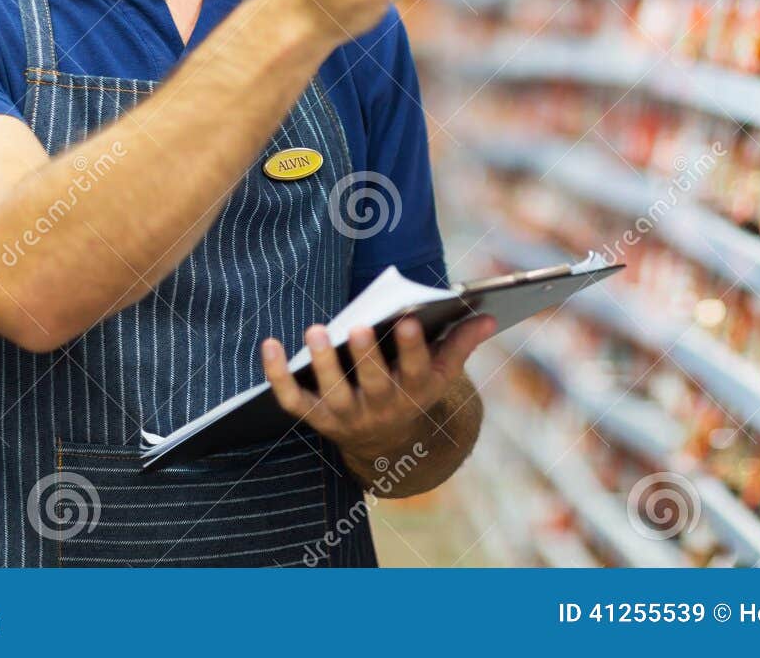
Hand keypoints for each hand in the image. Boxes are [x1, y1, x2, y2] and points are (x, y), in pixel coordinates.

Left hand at [261, 314, 496, 462]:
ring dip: (323, 364)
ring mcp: (346, 415)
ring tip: (316, 331)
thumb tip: (489, 316)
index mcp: (414, 391)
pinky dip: (278, 376)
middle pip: (373, 383)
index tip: (411, 320)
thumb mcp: (441, 372)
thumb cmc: (413, 389)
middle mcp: (380, 407)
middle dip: (366, 356)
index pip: (415, 370)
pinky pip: (293, 400)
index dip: (414, 347)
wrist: (386, 443)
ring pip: (333, 392)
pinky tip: (269, 345)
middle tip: (359, 325)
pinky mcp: (316, 417)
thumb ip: (460, 342)